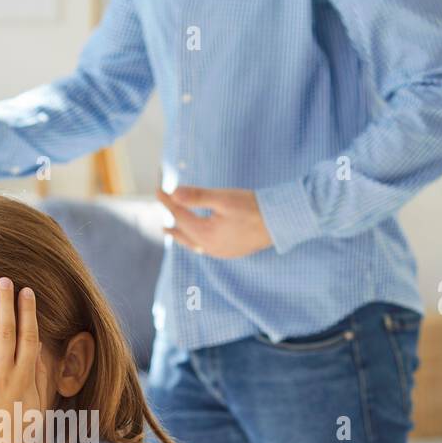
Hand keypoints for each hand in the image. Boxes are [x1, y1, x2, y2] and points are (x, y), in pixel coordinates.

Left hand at [0, 279, 45, 442]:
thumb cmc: (16, 436)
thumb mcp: (34, 405)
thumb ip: (36, 379)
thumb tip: (42, 356)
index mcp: (26, 379)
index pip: (28, 338)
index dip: (27, 313)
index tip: (26, 292)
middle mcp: (6, 377)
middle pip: (7, 332)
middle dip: (6, 304)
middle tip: (4, 280)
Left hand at [156, 185, 273, 257]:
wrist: (282, 222)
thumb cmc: (253, 207)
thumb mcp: (223, 198)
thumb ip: (197, 197)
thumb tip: (173, 193)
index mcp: (206, 235)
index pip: (180, 216)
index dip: (168, 202)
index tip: (159, 190)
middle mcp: (211, 248)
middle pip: (184, 232)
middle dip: (172, 220)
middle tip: (161, 214)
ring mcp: (221, 252)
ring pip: (194, 243)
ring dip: (182, 234)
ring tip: (170, 230)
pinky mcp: (232, 251)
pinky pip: (206, 247)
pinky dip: (196, 240)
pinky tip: (198, 238)